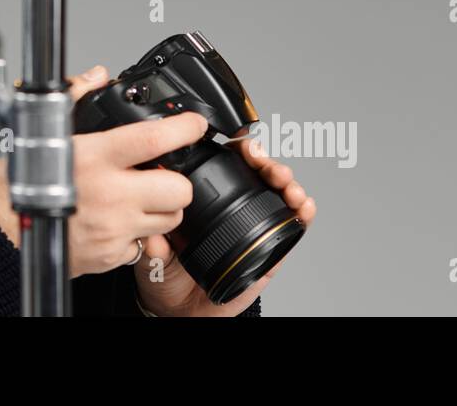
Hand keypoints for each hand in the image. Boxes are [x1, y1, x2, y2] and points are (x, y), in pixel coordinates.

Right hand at [0, 64, 211, 278]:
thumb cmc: (3, 184)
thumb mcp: (30, 128)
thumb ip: (71, 97)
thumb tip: (93, 77)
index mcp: (94, 158)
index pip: (156, 139)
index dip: (185, 128)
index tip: (194, 123)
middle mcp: (109, 195)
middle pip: (178, 189)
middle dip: (177, 178)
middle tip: (163, 171)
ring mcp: (112, 229)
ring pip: (167, 221)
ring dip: (161, 207)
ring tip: (140, 196)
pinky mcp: (107, 256)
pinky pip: (140, 247)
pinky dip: (137, 235)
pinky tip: (117, 221)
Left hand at [131, 128, 315, 315]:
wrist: (186, 311)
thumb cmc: (169, 276)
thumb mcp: (155, 257)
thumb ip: (155, 246)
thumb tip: (152, 238)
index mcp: (206, 200)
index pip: (226, 164)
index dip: (239, 149)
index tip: (243, 144)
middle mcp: (235, 208)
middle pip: (257, 173)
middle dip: (267, 162)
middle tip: (266, 164)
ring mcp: (256, 226)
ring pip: (278, 194)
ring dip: (287, 182)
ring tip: (287, 185)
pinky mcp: (272, 249)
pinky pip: (292, 228)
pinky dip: (302, 214)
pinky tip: (304, 208)